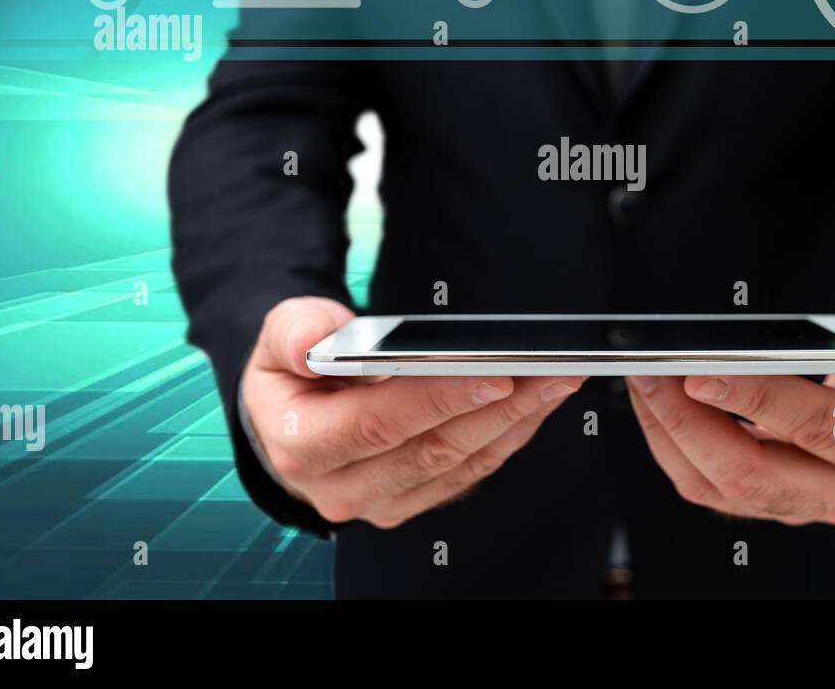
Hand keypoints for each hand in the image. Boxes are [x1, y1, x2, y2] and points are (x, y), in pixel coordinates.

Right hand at [240, 297, 584, 526]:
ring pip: (460, 464)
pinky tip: (538, 402)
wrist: (291, 415)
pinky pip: (470, 471)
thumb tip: (312, 343)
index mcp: (301, 445)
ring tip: (556, 379)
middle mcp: (342, 487)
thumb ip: (293, 333)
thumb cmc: (293, 370)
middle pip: (432, 449)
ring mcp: (381, 500)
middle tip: (548, 371)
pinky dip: (509, 435)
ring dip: (516, 421)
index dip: (440, 398)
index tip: (494, 373)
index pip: (378, 423)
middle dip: (498, 407)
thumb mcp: (278, 338)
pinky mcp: (413, 499)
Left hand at [626, 302, 834, 525]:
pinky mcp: (770, 506)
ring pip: (719, 489)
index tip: (704, 372)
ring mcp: (800, 505)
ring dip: (670, 437)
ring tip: (644, 384)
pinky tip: (657, 407)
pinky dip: (673, 449)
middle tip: (652, 375)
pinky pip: (709, 489)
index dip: (755, 399)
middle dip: (688, 424)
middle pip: (750, 474)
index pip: (812, 427)